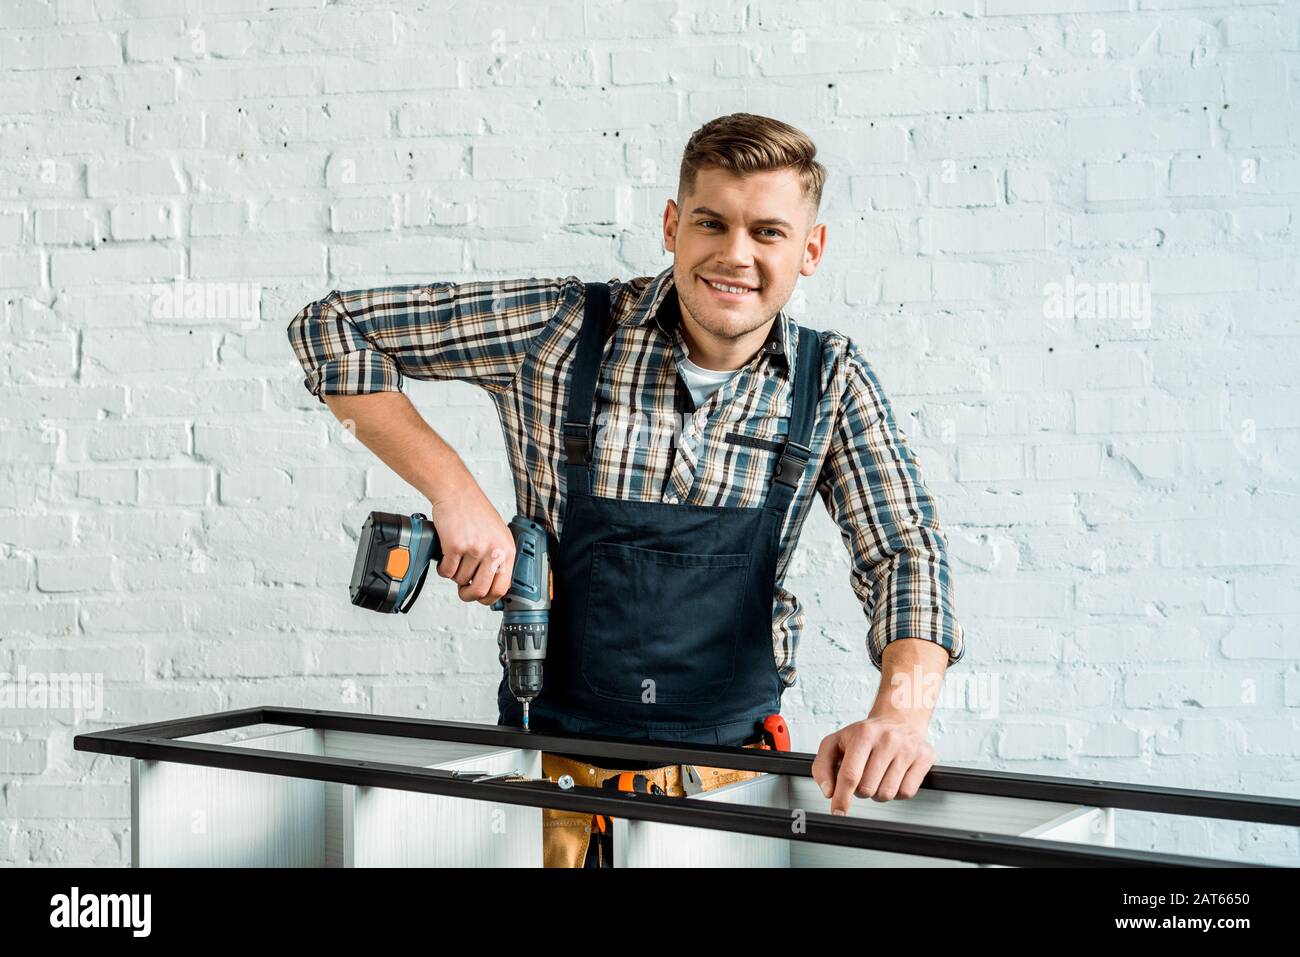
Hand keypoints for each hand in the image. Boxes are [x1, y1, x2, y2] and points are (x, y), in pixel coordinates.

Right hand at [427, 480, 514, 605]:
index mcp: (506, 550)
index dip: (490, 598)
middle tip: (463, 590)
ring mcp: (474, 549)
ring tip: (456, 558)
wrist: (457, 492)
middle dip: (468, 594)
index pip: (503, 587)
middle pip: (480, 590)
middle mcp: (493, 550)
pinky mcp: (455, 546)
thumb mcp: (498, 535)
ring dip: (454, 574)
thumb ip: (498, 559)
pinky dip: (443, 568)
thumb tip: (491, 585)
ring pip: (460, 580)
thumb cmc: (475, 511)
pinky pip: (446, 571)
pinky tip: (446, 555)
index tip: (482, 598)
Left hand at [811, 715, 935, 814]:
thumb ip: (822, 766)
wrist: (898, 718)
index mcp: (864, 733)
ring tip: (878, 775)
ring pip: (887, 794)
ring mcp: (908, 748)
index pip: (850, 775)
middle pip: (867, 789)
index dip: (842, 798)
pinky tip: (893, 776)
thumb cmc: (865, 734)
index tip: (838, 811)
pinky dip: (897, 791)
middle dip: (860, 790)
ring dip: (878, 793)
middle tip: (862, 776)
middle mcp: (888, 739)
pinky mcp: (924, 757)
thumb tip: (829, 792)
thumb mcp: (836, 742)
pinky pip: (906, 793)